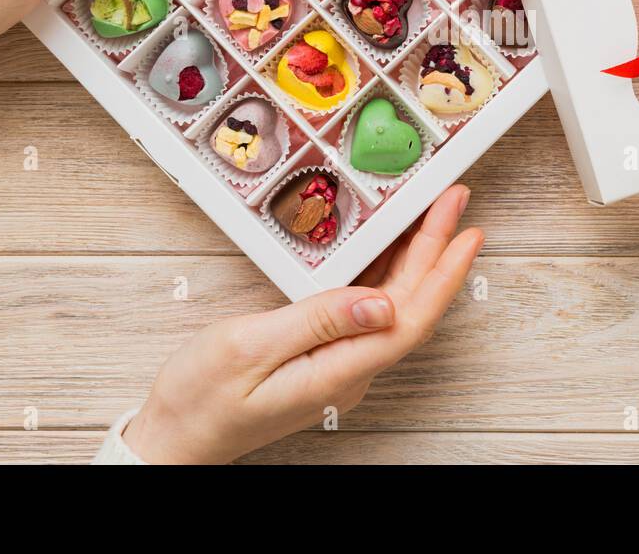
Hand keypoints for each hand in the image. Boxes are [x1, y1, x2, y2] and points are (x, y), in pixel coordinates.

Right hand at [122, 184, 480, 463]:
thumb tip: (382, 302)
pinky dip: (386, 272)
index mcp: (339, 370)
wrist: (174, 436)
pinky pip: (370, 311)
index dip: (444, 273)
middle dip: (437, 250)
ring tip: (434, 216)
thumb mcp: (249, 346)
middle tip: (453, 202)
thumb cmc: (201, 398)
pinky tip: (390, 250)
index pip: (411, 318)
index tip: (465, 233)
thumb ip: (318, 321)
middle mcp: (350, 371)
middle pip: (410, 305)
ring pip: (394, 306)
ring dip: (417, 259)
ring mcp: (340, 366)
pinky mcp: (326, 358)